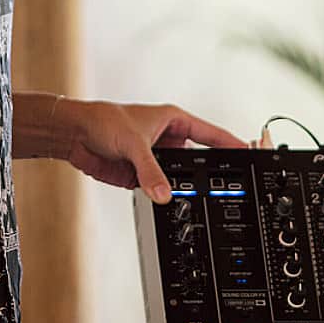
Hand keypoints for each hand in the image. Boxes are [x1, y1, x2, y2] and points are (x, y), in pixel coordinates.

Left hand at [58, 100, 246, 202]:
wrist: (73, 135)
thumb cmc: (103, 121)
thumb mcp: (133, 145)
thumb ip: (150, 172)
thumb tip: (163, 195)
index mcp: (174, 121)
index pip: (211, 135)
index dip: (231, 145)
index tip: (250, 154)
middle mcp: (168, 139)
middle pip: (197, 160)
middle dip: (207, 174)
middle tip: (224, 187)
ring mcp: (156, 159)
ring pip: (178, 178)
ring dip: (182, 187)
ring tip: (196, 199)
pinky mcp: (141, 175)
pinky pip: (158, 188)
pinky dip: (162, 196)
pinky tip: (168, 202)